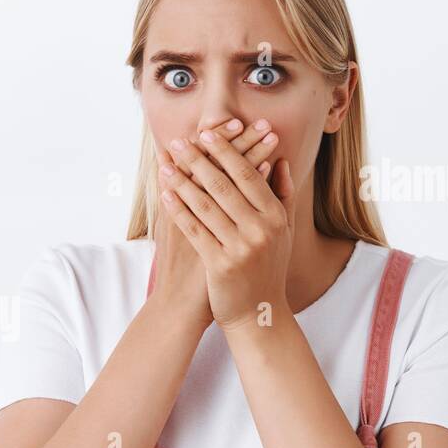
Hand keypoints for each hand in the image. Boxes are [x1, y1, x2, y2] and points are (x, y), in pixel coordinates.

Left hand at [157, 123, 296, 331]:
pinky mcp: (220, 264)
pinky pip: (195, 230)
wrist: (259, 314)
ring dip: (182, 181)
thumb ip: (282, 195)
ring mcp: (241, 247)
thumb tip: (280, 159)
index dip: (225, 151)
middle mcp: (260, 229)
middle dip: (198, 160)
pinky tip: (165, 194)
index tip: (206, 133)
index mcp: (275, 216)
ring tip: (165, 164)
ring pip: (205, 205)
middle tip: (179, 141)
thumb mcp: (283, 231)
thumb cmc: (268, 268)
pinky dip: (179, 210)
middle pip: (223, 185)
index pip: (247, 174)